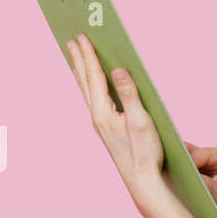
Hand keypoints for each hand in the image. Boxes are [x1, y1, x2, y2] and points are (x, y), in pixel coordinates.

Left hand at [66, 33, 163, 208]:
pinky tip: (91, 86)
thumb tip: (117, 70)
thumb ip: (129, 93)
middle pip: (85, 82)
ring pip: (87, 91)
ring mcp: (100, 124)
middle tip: (71, 40)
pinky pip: (93, 100)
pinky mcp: (106, 129)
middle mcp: (97, 117)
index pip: (94, 77)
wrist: (142, 181)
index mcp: (103, 112)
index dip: (89, 56)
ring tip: (76, 58)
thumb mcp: (141, 121)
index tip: (82, 37)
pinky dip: (89, 87)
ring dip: (82, 72)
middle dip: (80, 59)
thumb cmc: (145, 153)